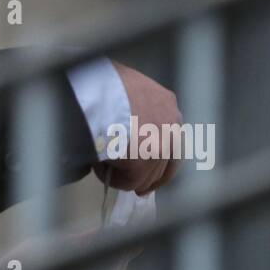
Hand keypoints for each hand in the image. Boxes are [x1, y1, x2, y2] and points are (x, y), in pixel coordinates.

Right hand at [93, 61, 181, 195]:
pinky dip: (112, 177)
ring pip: (147, 175)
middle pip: (167, 161)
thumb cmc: (104, 82)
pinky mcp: (142, 167)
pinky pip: (126, 181)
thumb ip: (135, 102)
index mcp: (167, 102)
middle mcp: (172, 126)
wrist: (97, 94)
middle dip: (152, 175)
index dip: (158, 150)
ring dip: (127, 174)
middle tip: (139, 188)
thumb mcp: (126, 84)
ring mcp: (160, 149)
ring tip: (104, 164)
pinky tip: (98, 165)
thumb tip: (125, 121)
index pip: (171, 134)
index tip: (147, 161)